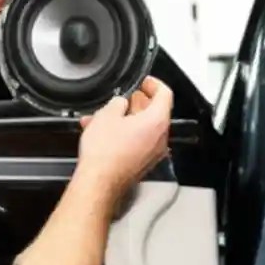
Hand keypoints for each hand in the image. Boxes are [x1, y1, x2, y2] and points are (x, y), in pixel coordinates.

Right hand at [75, 76, 172, 198]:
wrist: (100, 182)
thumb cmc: (105, 153)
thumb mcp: (106, 115)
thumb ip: (118, 102)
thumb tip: (120, 104)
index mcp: (157, 121)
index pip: (165, 94)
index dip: (154, 84)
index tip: (145, 82)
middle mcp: (160, 138)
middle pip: (156, 112)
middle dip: (139, 103)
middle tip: (127, 97)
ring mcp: (153, 153)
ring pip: (144, 128)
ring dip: (128, 119)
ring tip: (106, 117)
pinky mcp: (143, 163)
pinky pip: (138, 141)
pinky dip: (126, 134)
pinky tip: (106, 133)